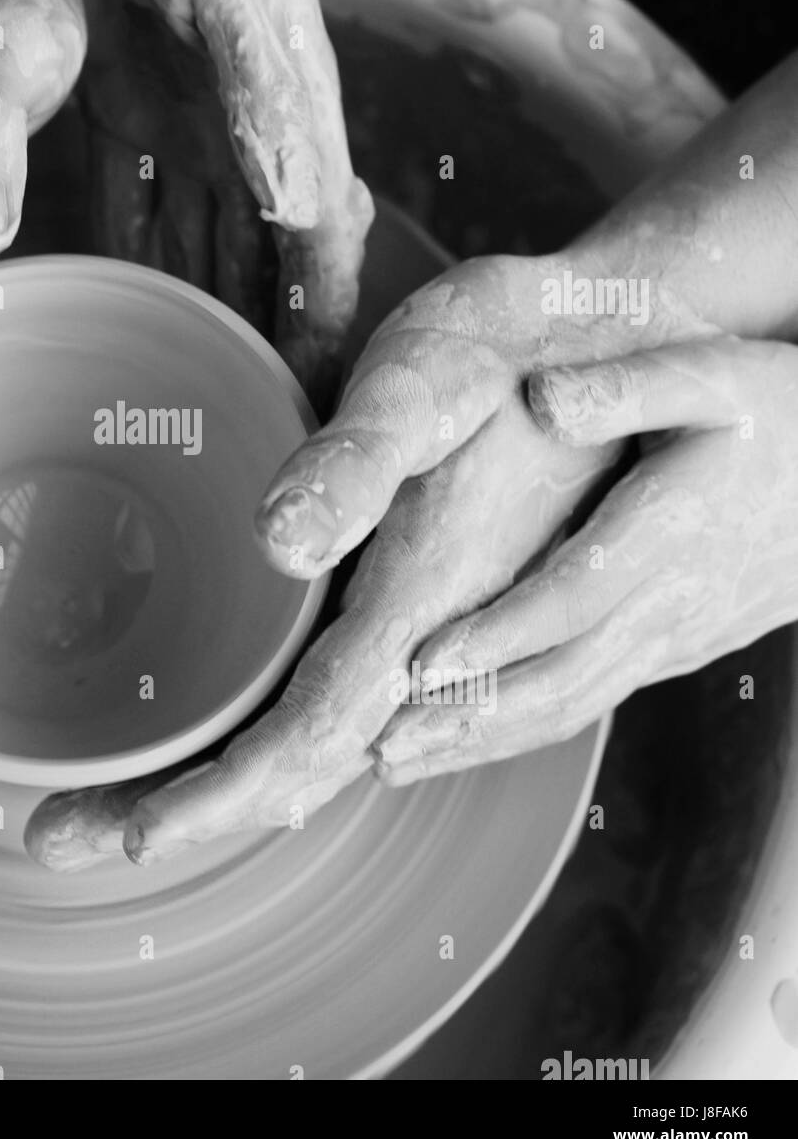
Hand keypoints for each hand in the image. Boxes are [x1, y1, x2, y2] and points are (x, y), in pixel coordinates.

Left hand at [0, 0, 372, 399]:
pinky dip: (130, 265)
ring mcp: (178, 118)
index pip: (318, 241)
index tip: (320, 416)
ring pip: (197, 246)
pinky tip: (114, 317)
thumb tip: (304, 202)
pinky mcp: (120, 101)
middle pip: (260, 262)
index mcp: (285, 100)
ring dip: (195, 323)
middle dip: (262, 347)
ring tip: (186, 402)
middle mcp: (239, 124)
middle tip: (250, 438)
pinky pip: (130, 206)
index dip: (320, 326)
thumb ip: (261, 83)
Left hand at [24, 254, 659, 867]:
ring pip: (322, 753)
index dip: (218, 797)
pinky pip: (352, 720)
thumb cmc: (505, 351)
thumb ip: (359, 464)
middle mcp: (435, 655)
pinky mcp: (433, 628)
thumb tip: (279, 542)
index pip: (308, 736)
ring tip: (111, 805)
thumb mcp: (431, 382)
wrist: (611, 350)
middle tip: (63, 835)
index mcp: (424, 609)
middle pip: (299, 768)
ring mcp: (437, 652)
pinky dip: (276, 753)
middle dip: (185, 809)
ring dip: (217, 790)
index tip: (131, 838)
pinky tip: (227, 745)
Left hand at [375, 335, 797, 780]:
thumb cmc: (783, 415)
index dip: (498, 637)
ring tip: (399, 761)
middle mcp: (673, 601)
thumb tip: (543, 396)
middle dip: (467, 718)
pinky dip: (524, 727)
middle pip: (561, 679)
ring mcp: (678, 636)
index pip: (573, 600)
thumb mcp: (720, 376)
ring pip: (573, 704)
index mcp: (673, 529)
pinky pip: (592, 699)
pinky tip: (467, 736)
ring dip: (485, 739)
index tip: (422, 665)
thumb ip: (631, 386)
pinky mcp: (677, 649)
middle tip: (381, 747)